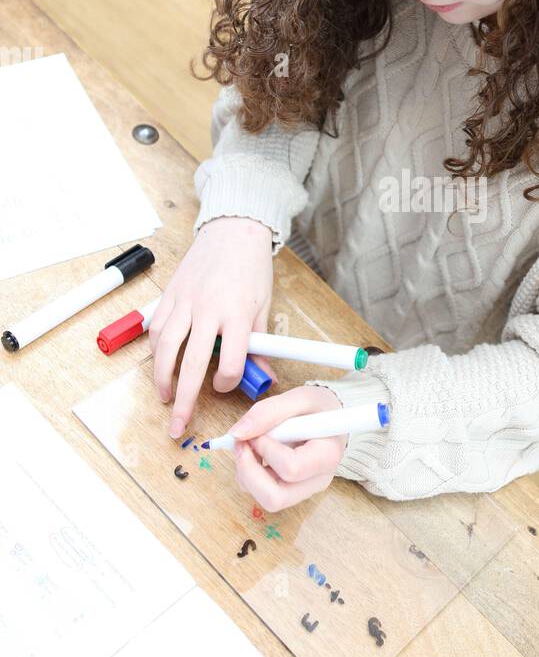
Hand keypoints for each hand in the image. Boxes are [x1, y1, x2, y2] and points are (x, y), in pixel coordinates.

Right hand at [149, 217, 275, 438]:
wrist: (232, 232)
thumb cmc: (251, 269)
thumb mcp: (263, 306)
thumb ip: (257, 344)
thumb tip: (262, 377)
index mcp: (237, 314)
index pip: (230, 361)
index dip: (227, 382)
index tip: (224, 385)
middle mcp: (208, 309)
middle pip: (192, 364)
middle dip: (183, 400)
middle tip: (178, 425)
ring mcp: (186, 302)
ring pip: (166, 348)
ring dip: (162, 378)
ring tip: (164, 397)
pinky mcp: (170, 295)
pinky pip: (158, 328)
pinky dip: (156, 349)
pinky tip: (161, 363)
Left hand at [230, 385, 345, 511]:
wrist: (330, 417)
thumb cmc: (319, 408)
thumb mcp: (300, 397)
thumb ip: (269, 411)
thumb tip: (237, 433)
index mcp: (327, 456)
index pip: (291, 469)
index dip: (266, 450)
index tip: (258, 432)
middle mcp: (318, 480)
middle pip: (276, 498)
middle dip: (249, 472)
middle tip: (242, 445)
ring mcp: (304, 490)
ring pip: (265, 499)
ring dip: (246, 472)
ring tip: (250, 445)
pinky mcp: (291, 490)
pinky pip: (261, 493)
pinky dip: (248, 474)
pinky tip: (256, 452)